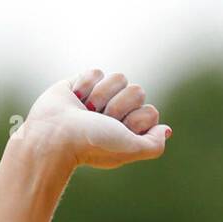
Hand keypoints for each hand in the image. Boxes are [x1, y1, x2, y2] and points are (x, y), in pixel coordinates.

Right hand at [19, 69, 171, 170]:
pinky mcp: (83, 83)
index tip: (120, 131)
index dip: (136, 119)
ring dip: (102, 95)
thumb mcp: (130, 149)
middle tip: (101, 120)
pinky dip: (85, 85)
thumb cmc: (93, 144)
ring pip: (119, 77)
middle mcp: (118, 114)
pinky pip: (97, 71)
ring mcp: (101, 98)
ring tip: (87, 111)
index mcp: (130, 131)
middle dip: (119, 105)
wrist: (56, 135)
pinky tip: (76, 99)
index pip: (151, 111)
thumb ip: (154, 145)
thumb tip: (166, 129)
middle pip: (137, 91)